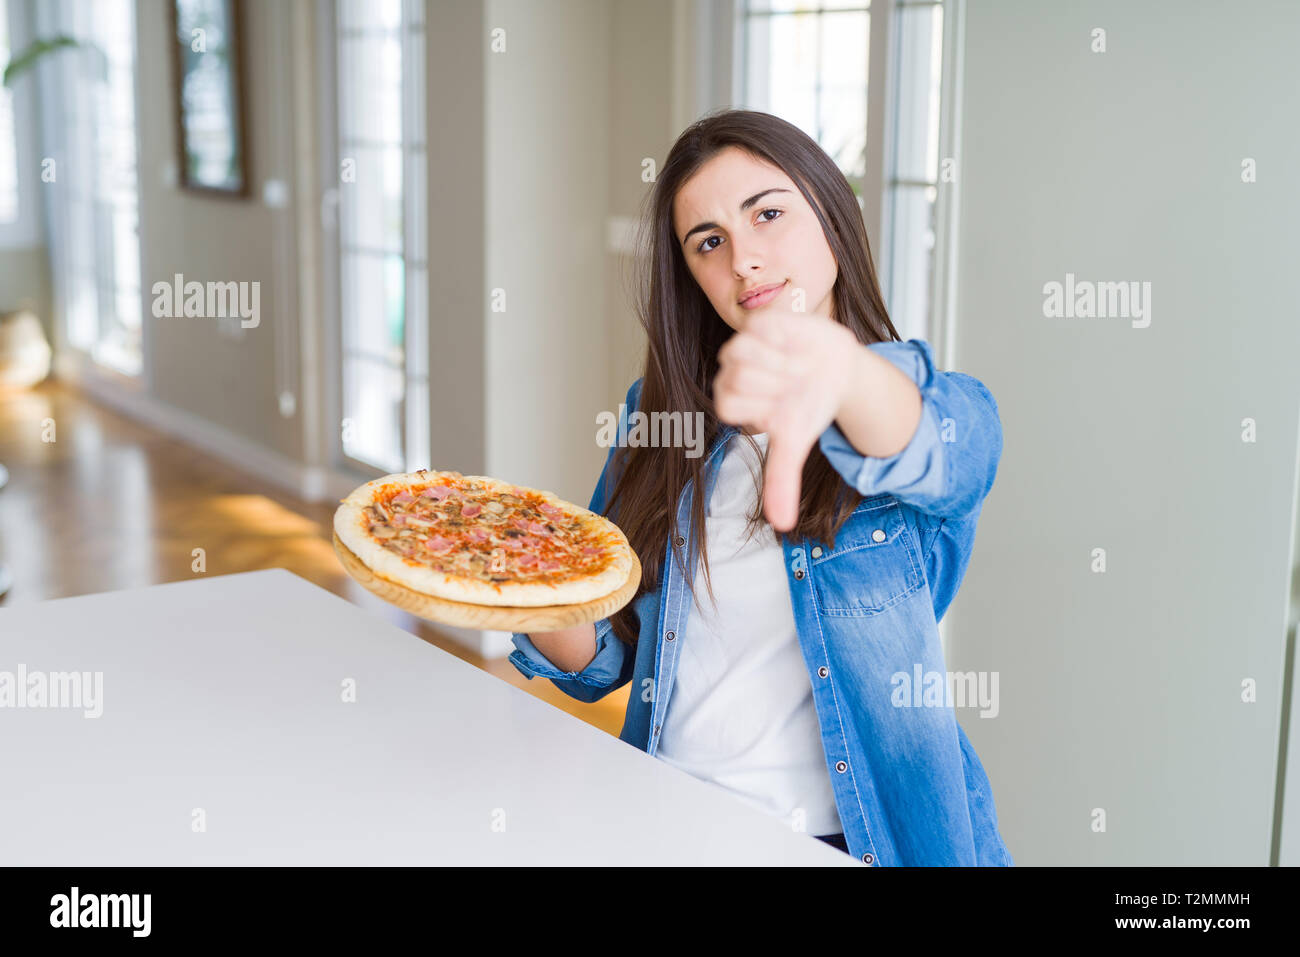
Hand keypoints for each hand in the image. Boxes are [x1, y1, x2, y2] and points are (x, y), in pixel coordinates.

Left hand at [712, 310, 861, 531]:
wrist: (838, 371)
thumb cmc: (810, 406)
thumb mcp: (796, 443)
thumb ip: (782, 480)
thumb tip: (781, 524)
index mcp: (732, 402)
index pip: (728, 405)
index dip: (761, 405)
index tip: (782, 405)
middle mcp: (731, 373)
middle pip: (737, 377)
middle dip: (775, 383)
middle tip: (793, 384)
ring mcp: (742, 345)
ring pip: (742, 351)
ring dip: (780, 361)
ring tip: (795, 365)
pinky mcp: (758, 321)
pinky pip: (761, 327)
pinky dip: (785, 338)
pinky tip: (795, 344)